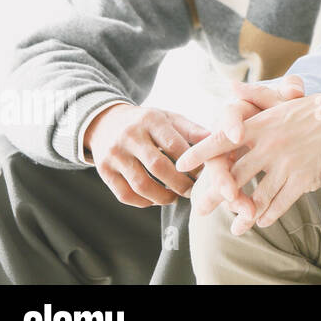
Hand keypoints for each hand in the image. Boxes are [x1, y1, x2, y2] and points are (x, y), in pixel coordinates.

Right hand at [84, 103, 209, 206]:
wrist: (105, 122)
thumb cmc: (147, 122)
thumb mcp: (168, 118)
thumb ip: (192, 130)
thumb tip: (217, 143)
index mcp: (151, 120)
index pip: (174, 145)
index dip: (192, 163)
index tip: (205, 175)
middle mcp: (130, 136)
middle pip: (158, 166)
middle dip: (179, 183)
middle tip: (193, 191)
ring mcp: (114, 154)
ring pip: (140, 184)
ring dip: (162, 196)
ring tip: (176, 198)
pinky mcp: (103, 170)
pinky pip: (124, 194)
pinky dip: (143, 202)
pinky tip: (157, 200)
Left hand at [177, 82, 320, 233]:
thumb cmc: (315, 109)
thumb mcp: (284, 101)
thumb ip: (256, 97)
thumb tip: (232, 87)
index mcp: (262, 125)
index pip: (223, 140)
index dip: (200, 153)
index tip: (183, 164)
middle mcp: (271, 145)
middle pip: (234, 176)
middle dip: (214, 194)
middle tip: (199, 207)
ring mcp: (288, 164)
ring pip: (256, 196)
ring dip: (243, 214)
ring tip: (234, 226)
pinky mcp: (304, 179)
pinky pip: (280, 203)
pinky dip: (269, 215)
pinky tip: (262, 220)